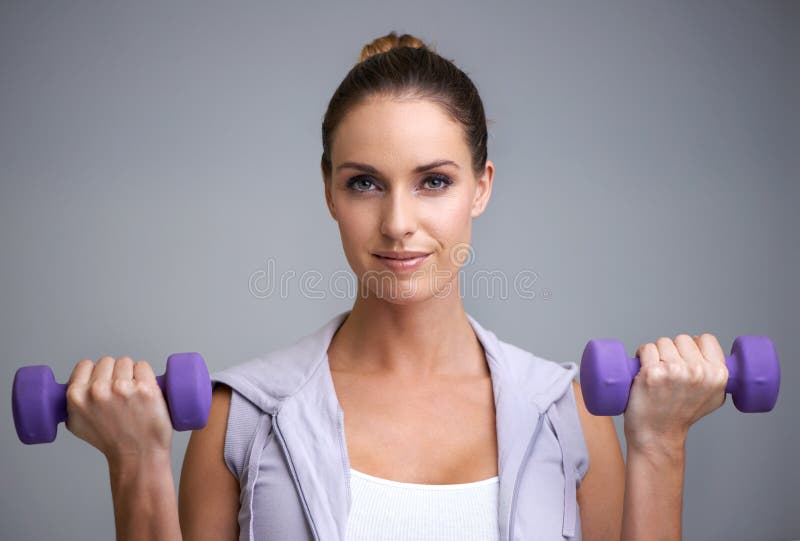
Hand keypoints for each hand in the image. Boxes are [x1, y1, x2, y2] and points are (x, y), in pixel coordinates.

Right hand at [65, 356, 173, 463]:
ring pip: (126, 362)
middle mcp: (98, 390)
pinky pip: (144, 366)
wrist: (137, 455)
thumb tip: (75, 387)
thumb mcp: (77, 424)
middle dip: (114, 373)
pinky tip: (144, 390)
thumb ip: (72, 403)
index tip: (103, 382)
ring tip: (132, 393)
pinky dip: (146, 375)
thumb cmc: (111, 441)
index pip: (86, 365)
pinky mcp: (146, 388)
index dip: (96, 372)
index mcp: (77, 396)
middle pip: (108, 361)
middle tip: (120, 393)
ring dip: (131, 373)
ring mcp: (123, 388)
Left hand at [623, 334, 728, 453]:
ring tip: (659, 375)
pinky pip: (646, 349)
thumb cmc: (681, 415)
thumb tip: (714, 357)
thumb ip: (717, 376)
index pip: (706, 339)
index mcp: (718, 375)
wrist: (657, 434)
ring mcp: (675, 371)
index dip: (694, 347)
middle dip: (674, 351)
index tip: (687, 360)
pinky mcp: (652, 373)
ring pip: (662, 342)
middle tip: (670, 372)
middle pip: (682, 339)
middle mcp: (699, 372)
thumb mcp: (713, 397)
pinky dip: (642, 356)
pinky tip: (645, 371)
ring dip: (657, 354)